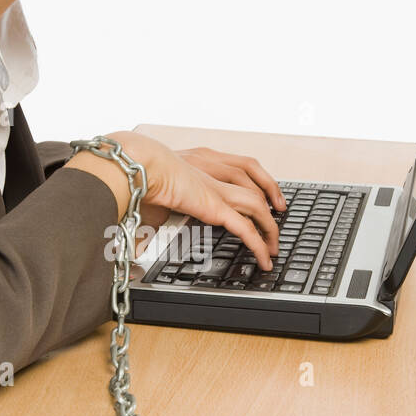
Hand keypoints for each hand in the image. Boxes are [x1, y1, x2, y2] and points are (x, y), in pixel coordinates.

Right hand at [110, 132, 282, 270]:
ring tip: (273, 246)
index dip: (254, 177)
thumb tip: (141, 237)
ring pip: (257, 204)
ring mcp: (217, 187)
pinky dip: (259, 245)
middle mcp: (213, 166)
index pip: (238, 164)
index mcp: (199, 157)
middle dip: (271, 194)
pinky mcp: (217, 207)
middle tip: (280, 210)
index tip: (260, 190)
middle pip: (254, 177)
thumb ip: (154, 215)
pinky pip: (247, 229)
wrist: (135, 166)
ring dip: (269, 226)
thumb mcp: (151, 194)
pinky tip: (264, 258)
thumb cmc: (135, 177)